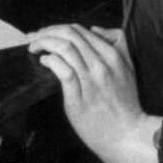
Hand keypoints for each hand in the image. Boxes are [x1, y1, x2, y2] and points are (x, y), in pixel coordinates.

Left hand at [27, 24, 159, 162]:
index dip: (59, 28)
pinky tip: (44, 61)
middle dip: (47, 31)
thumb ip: (117, 44)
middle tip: (34, 37)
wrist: (127, 135)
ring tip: (34, 47)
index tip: (47, 32)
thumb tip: (94, 29)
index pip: (81, 30)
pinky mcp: (79, 96)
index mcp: (113, 55)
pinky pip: (62, 69)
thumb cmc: (125, 104)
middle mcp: (102, 64)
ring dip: (44, 42)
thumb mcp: (129, 68)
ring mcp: (91, 80)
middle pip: (70, 34)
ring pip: (65, 47)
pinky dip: (50, 60)